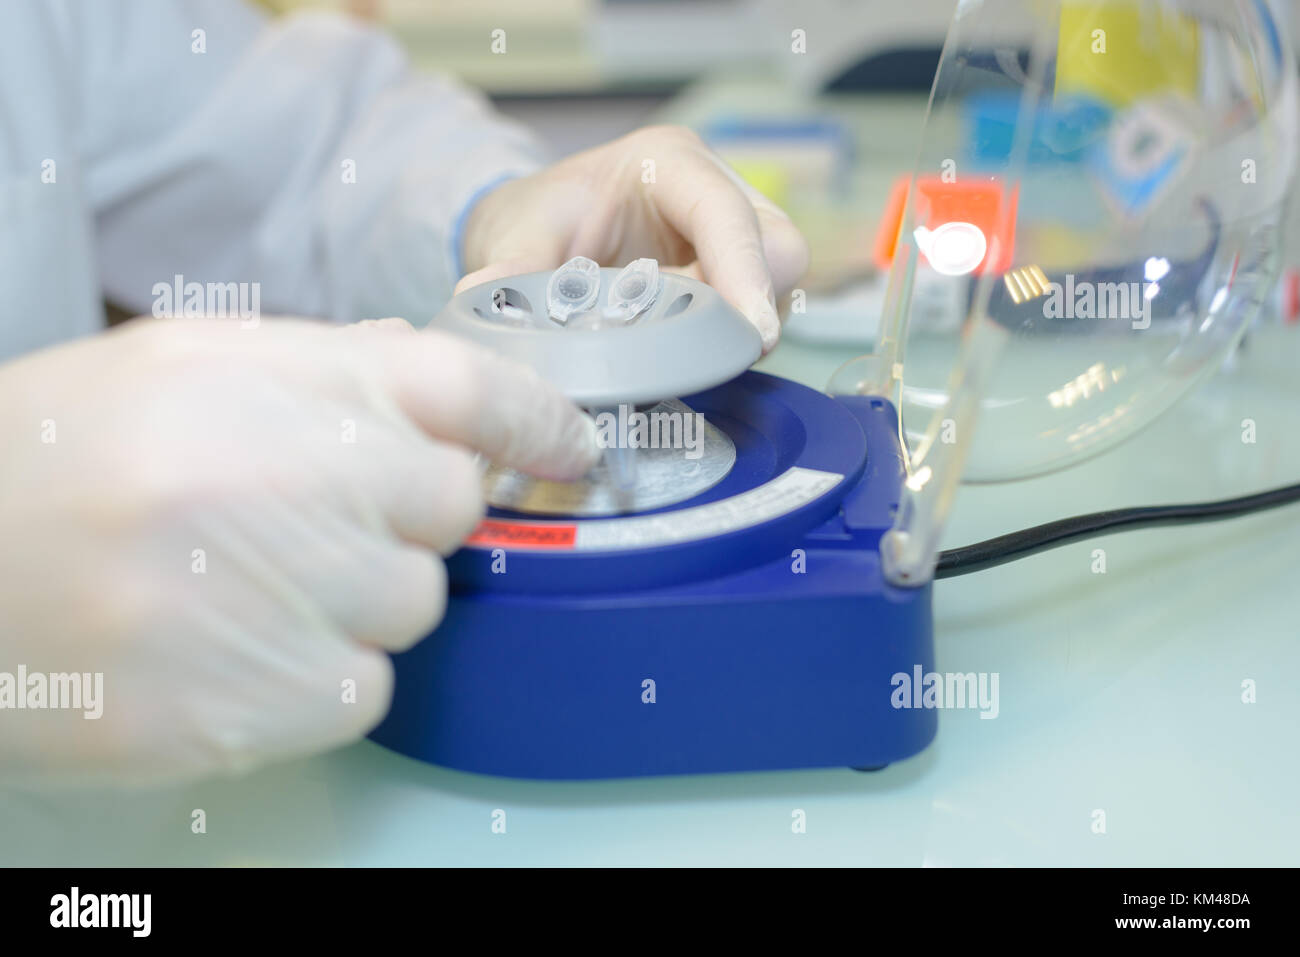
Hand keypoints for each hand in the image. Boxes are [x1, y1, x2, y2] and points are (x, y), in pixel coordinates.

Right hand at [0, 317, 596, 784]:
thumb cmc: (60, 462)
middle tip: (317, 518)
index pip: (457, 385)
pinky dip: (323, 672)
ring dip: (362, 597)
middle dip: (409, 516)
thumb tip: (447, 398)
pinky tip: (236, 646)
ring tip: (249, 583)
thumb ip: (325, 371)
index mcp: (263, 379)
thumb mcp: (181, 368)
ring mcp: (261, 599)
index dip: (534, 415)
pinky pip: (364, 687)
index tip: (572, 445)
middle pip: (450, 506)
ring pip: (414, 605)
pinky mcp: (243, 706)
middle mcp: (275, 480)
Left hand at [458, 125, 808, 352]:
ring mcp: (729, 235)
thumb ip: (511, 268)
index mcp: (667, 161)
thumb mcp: (517, 237)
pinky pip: (752, 313)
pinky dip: (721, 339)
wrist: (537, 234)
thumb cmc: (536, 219)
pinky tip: (675, 351)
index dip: (746, 275)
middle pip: (775, 250)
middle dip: (745, 306)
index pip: (728, 216)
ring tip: (667, 348)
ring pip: (775, 286)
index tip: (751, 335)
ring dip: (733, 328)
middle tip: (688, 350)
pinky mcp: (732, 275)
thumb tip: (483, 296)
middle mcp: (711, 189)